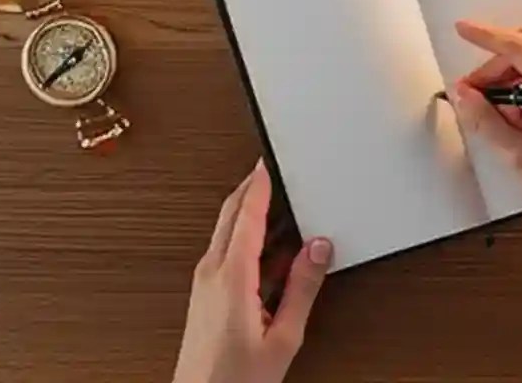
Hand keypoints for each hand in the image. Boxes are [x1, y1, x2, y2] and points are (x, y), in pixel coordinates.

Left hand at [174, 160, 333, 382]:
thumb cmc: (235, 379)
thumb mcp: (284, 335)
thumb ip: (303, 288)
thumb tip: (318, 249)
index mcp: (231, 277)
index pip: (245, 214)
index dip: (259, 184)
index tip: (269, 161)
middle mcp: (211, 273)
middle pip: (230, 215)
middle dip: (251, 189)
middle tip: (274, 172)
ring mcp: (203, 283)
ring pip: (226, 232)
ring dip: (249, 214)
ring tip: (280, 206)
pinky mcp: (204, 293)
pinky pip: (224, 252)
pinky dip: (245, 237)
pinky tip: (268, 248)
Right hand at [447, 20, 521, 227]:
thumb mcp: (521, 156)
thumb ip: (485, 121)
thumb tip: (463, 94)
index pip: (521, 48)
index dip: (487, 37)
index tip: (463, 29)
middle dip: (497, 63)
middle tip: (473, 90)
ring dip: (514, 73)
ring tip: (498, 108)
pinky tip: (521, 111)